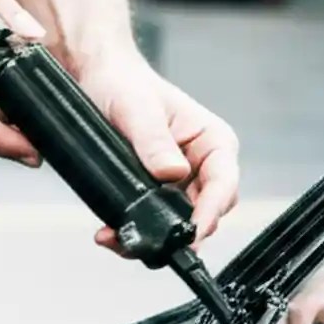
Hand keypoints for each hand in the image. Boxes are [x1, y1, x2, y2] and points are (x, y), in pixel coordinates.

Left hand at [70, 43, 240, 253]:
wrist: (99, 80)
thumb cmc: (125, 84)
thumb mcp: (137, 110)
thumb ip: (155, 141)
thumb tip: (173, 173)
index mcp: (212, 142)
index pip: (224, 183)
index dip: (211, 211)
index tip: (193, 231)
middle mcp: (203, 167)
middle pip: (205, 213)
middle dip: (180, 233)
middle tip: (149, 243)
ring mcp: (180, 185)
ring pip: (179, 225)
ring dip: (154, 238)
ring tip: (119, 238)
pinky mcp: (156, 195)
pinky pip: (154, 222)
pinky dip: (135, 232)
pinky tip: (109, 232)